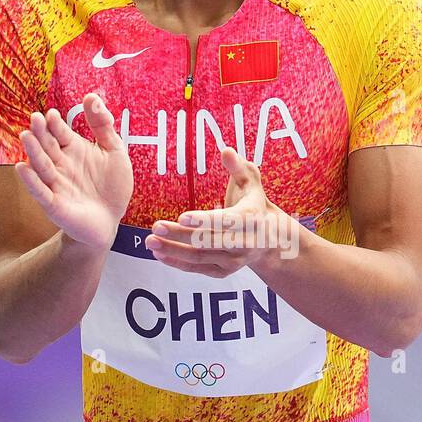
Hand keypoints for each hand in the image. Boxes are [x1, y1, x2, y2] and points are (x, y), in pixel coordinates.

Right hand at [14, 92, 132, 251]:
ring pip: (41, 166)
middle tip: (35, 118)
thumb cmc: (112, 186)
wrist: (111, 221)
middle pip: (47, 146)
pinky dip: (31, 181)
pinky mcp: (54, 204)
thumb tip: (90, 95)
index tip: (51, 114)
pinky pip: (40, 191)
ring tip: (26, 136)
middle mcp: (60, 164)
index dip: (56, 124)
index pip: (60, 132)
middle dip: (41, 133)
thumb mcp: (114, 150)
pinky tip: (21, 168)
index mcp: (72, 149)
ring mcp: (55, 184)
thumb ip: (102, 124)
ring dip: (33, 152)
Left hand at [144, 146, 295, 276]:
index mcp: (252, 219)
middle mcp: (244, 243)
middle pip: (209, 241)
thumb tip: (226, 150)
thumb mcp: (251, 182)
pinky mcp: (224, 271)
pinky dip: (178, 263)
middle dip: (181, 235)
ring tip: (151, 241)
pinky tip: (159, 254)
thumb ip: (238, 167)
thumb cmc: (254, 204)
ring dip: (173, 250)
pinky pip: (198, 268)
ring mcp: (234, 260)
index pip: (227, 221)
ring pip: (200, 257)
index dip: (205, 220)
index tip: (182, 216)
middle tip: (156, 226)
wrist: (271, 240)